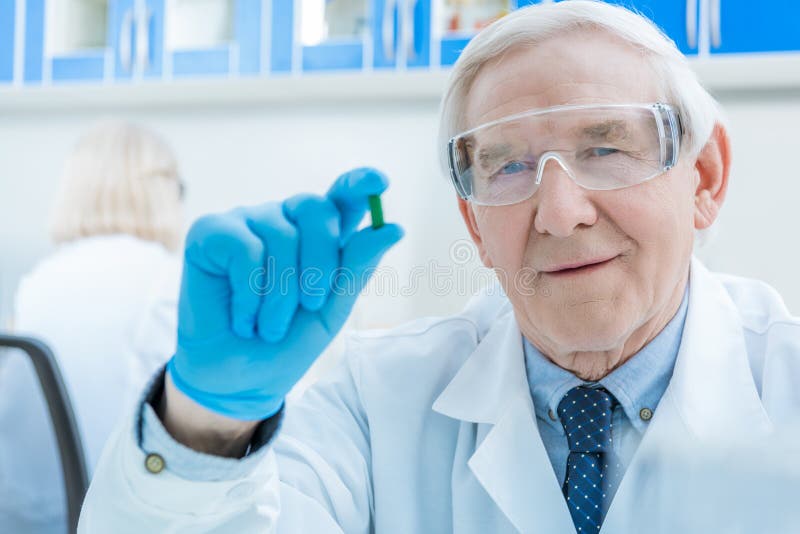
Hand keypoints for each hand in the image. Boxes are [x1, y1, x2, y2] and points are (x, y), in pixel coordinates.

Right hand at [167, 168, 403, 419]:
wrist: (237, 381)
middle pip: (316, 210)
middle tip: (309, 306)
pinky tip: (242, 317)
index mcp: (318, 236)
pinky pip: (244, 248)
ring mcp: (246, 222)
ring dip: (279, 295)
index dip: (359, 183)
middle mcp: (284, 220)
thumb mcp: (331, 310)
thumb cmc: (284, 343)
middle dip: (320, 265)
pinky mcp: (210, 232)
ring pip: (281, 236)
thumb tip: (392, 227)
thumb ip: (357, 267)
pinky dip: (249, 293)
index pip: (342, 197)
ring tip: (268, 326)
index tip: (379, 182)